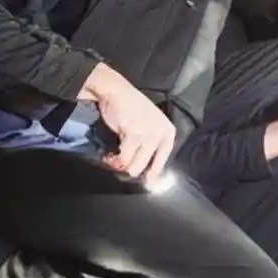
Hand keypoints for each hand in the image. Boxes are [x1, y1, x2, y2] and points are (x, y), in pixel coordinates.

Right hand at [80, 63, 174, 184]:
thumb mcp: (147, 127)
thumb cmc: (131, 110)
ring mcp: (149, 134)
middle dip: (130, 169)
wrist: (116, 92)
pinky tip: (108, 155)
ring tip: (113, 159)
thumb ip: (150, 148)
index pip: (162, 162)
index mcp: (168, 132)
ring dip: (120, 165)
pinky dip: (113, 160)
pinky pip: (124, 159)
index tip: (148, 186)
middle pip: (145, 168)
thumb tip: (149, 179)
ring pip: (134, 166)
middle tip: (120, 164)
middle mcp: (162, 134)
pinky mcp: (135, 134)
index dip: (153, 175)